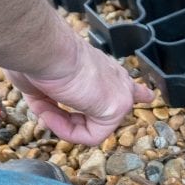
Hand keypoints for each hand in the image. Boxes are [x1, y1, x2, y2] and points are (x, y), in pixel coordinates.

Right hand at [5, 39, 153, 145]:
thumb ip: (51, 100)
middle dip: (96, 116)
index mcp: (102, 69)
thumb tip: (47, 115)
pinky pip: (92, 136)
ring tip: (43, 108)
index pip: (130, 83)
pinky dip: (66, 131)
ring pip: (96, 126)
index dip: (137, 92)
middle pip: (126, 103)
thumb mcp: (42, 83)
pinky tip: (51, 114)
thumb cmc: (38, 58)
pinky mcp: (118, 107)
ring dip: (62, 123)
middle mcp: (117, 80)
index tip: (147, 96)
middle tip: (52, 114)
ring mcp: (121, 94)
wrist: (43, 48)